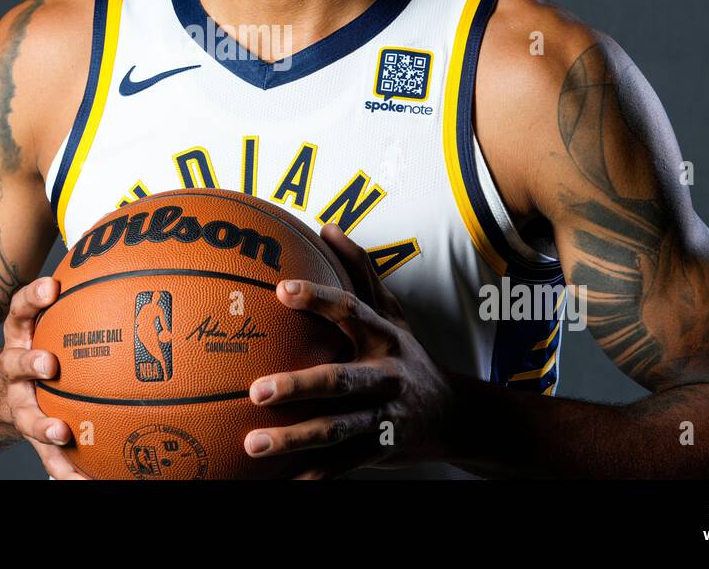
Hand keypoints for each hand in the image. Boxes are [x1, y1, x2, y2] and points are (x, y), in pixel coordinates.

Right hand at [0, 276, 86, 478]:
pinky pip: (45, 456)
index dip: (34, 296)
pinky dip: (64, 469)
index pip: (22, 308)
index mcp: (23, 333)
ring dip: (41, 424)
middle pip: (14, 361)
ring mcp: (17, 402)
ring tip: (60, 433)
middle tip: (49, 364)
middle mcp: (13, 366)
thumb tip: (148, 277)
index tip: (53, 287)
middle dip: (30, 362)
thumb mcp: (52, 320)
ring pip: (23, 413)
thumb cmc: (43, 345)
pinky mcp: (27, 433)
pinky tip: (85, 483)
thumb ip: (86, 300)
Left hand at [242, 223, 455, 478]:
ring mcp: (385, 416)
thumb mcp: (392, 312)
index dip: (318, 300)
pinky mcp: (382, 450)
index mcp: (383, 337)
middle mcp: (386, 376)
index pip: (350, 311)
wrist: (456, 416)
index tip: (280, 290)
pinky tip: (282, 481)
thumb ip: (360, 271)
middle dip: (299, 386)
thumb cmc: (408, 354)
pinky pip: (344, 464)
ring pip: (336, 430)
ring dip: (294, 439)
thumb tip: (325, 227)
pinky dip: (316, 474)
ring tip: (252, 444)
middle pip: (340, 380)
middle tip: (256, 390)